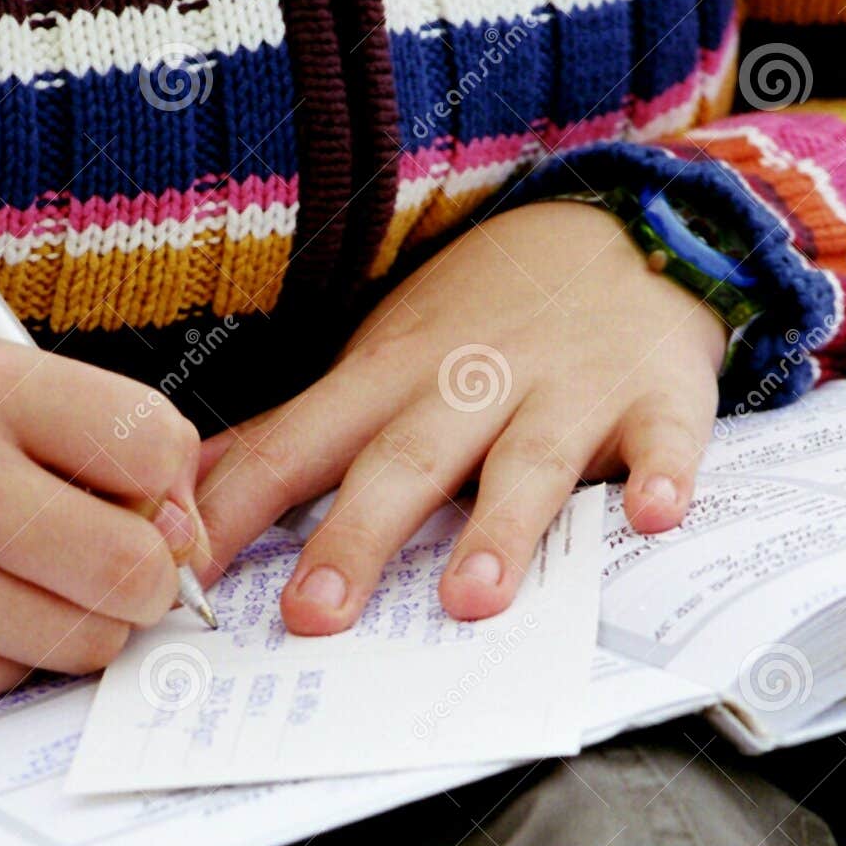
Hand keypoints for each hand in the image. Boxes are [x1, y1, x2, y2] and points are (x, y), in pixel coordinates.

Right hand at [0, 334, 206, 713]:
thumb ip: (102, 442)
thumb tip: (186, 537)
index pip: (154, 447)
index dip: (164, 485)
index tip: (134, 497)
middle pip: (137, 566)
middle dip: (141, 577)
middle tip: (100, 561)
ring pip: (90, 640)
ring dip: (76, 621)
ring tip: (12, 579)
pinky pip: (19, 680)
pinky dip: (8, 656)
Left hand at [197, 201, 726, 634]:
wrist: (618, 230)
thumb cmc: (479, 320)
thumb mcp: (373, 359)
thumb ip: (296, 431)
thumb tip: (196, 484)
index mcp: (385, 380)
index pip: (291, 447)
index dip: (234, 512)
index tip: (184, 579)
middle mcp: (466, 384)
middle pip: (402, 462)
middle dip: (354, 536)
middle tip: (314, 615)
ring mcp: (563, 390)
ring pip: (525, 462)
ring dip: (498, 527)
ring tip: (472, 599)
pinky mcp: (652, 396)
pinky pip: (662, 439)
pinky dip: (662, 474)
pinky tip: (655, 516)